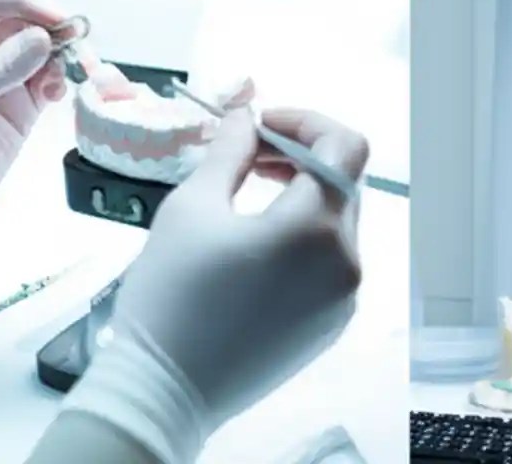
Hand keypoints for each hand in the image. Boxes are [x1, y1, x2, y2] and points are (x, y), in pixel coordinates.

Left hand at [0, 0, 69, 252]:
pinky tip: (60, 94)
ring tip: (79, 69)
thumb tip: (41, 40)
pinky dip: (62, 82)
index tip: (56, 19)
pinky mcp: (16, 112)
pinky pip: (48, 83)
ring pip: (41, 51)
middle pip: (23, 21)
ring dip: (64, 55)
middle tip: (79, 42)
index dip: (26, 2)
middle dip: (53, 27)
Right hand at [109, 107, 370, 430]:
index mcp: (315, 228)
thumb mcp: (192, 207)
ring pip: (336, 222)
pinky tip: (255, 247)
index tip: (261, 125)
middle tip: (248, 154)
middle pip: (342, 183)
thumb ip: (230, 152)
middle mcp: (345, 262)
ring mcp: (343, 297)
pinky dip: (303, 239)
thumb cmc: (172, 298)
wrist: (165, 391)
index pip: (344, 146)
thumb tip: (245, 119)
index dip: (306, 121)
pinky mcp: (332, 323)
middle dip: (299, 157)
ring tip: (246, 198)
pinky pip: (329, 262)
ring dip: (301, 197)